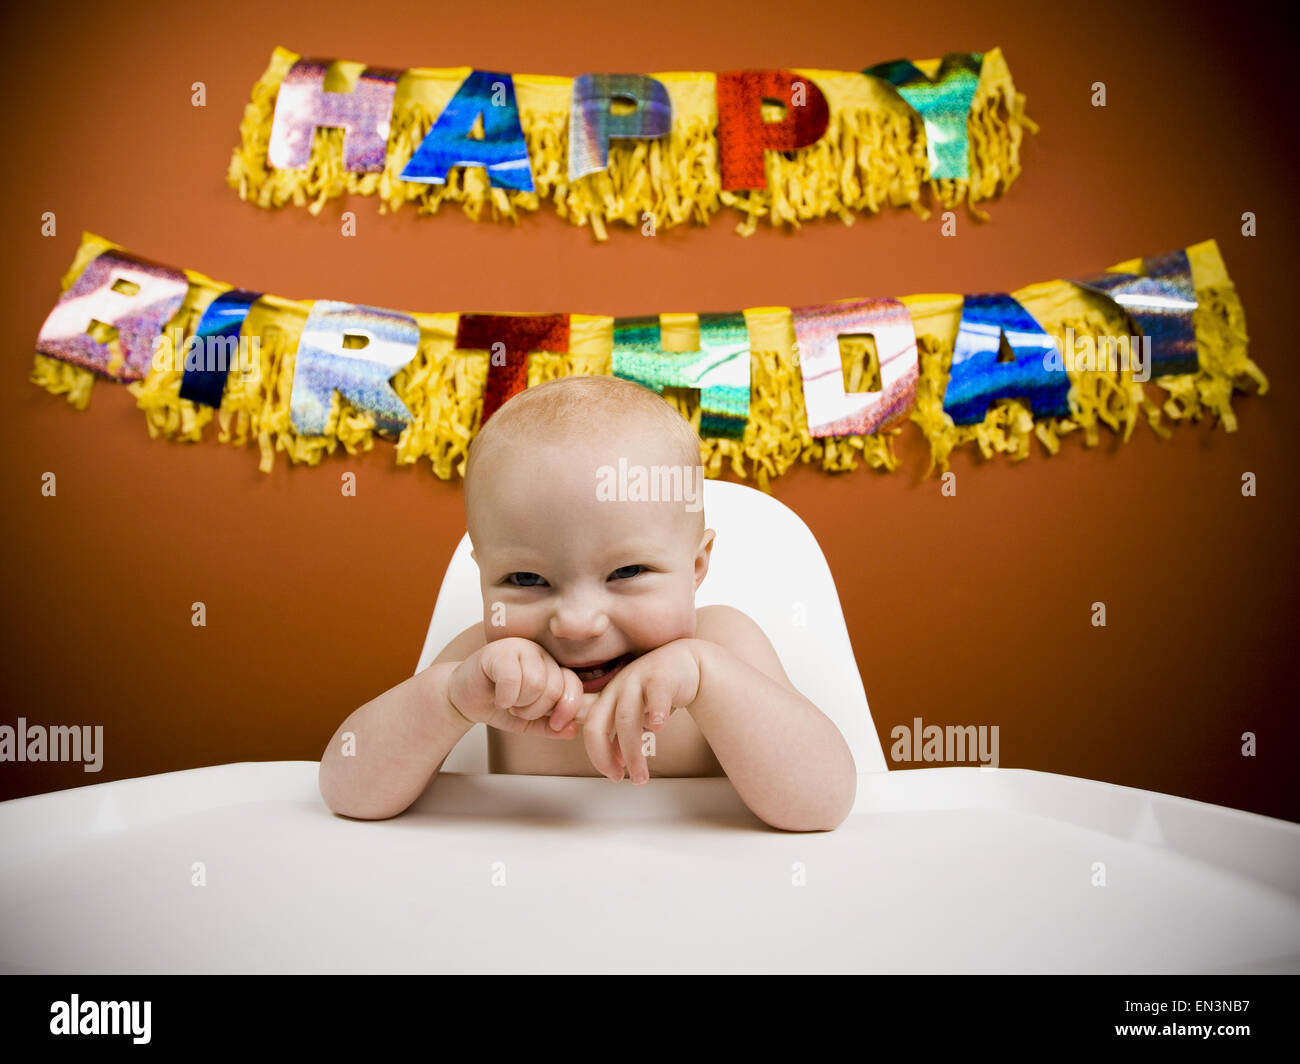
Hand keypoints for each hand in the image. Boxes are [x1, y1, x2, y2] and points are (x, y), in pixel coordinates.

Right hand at [447, 637, 583, 738]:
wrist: (462, 699)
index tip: (554, 723)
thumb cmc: (496, 705)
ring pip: (536, 684)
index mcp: (552, 667)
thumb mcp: (530, 722)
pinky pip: (513, 679)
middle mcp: (540, 654)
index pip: (573, 686)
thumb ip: (552, 726)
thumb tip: (574, 729)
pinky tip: (498, 697)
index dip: (567, 709)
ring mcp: (520, 648)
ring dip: (519, 704)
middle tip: (518, 709)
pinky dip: (505, 697)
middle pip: (554, 688)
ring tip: (508, 701)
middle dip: (535, 710)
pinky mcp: (499, 650)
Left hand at [579, 640, 701, 783]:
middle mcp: (616, 688)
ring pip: (625, 719)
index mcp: (607, 698)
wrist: (686, 663)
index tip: (612, 775)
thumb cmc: (657, 692)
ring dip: (632, 751)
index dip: (595, 753)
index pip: (590, 728)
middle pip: (598, 724)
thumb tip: (615, 762)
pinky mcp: (660, 676)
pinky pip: (655, 695)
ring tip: (642, 776)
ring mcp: (636, 680)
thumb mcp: (636, 713)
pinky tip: (660, 727)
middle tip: (619, 779)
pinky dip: (656, 711)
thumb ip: (622, 735)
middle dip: (604, 756)